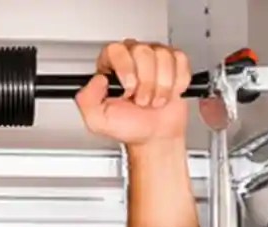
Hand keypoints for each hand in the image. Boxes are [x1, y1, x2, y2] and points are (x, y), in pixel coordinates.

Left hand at [74, 40, 192, 149]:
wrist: (154, 136)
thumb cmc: (129, 127)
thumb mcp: (97, 120)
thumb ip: (86, 100)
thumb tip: (97, 79)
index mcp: (110, 65)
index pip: (116, 50)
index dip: (126, 69)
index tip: (128, 90)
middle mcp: (131, 57)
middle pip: (143, 51)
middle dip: (146, 83)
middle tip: (142, 100)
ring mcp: (154, 57)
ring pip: (163, 56)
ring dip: (161, 86)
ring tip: (153, 99)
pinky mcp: (174, 63)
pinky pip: (180, 62)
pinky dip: (176, 83)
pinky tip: (168, 93)